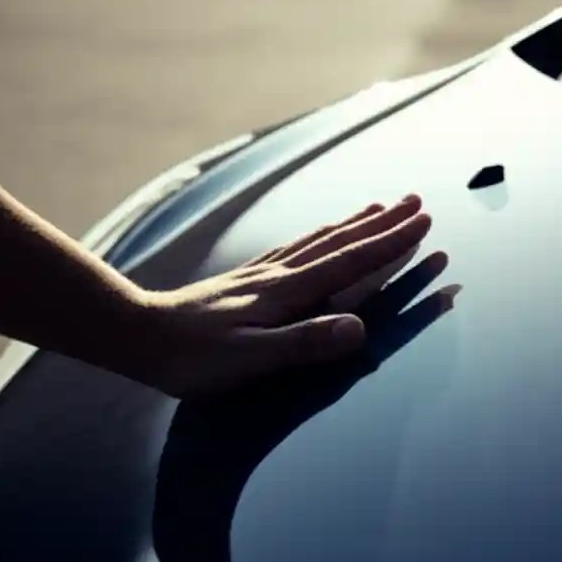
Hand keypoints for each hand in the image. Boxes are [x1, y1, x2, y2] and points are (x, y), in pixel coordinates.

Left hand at [124, 194, 434, 396]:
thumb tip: (358, 328)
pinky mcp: (246, 279)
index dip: (390, 243)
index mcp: (288, 293)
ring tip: (380, 207)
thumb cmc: (193, 357)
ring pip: (319, 240)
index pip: (350, 262)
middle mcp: (279, 275)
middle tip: (417, 201)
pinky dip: (319, 235)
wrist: (136, 334)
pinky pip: (295, 248)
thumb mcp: (251, 359)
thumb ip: (305, 343)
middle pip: (341, 242)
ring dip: (354, 224)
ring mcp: (262, 274)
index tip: (424, 223)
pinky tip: (320, 234)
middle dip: (382, 224)